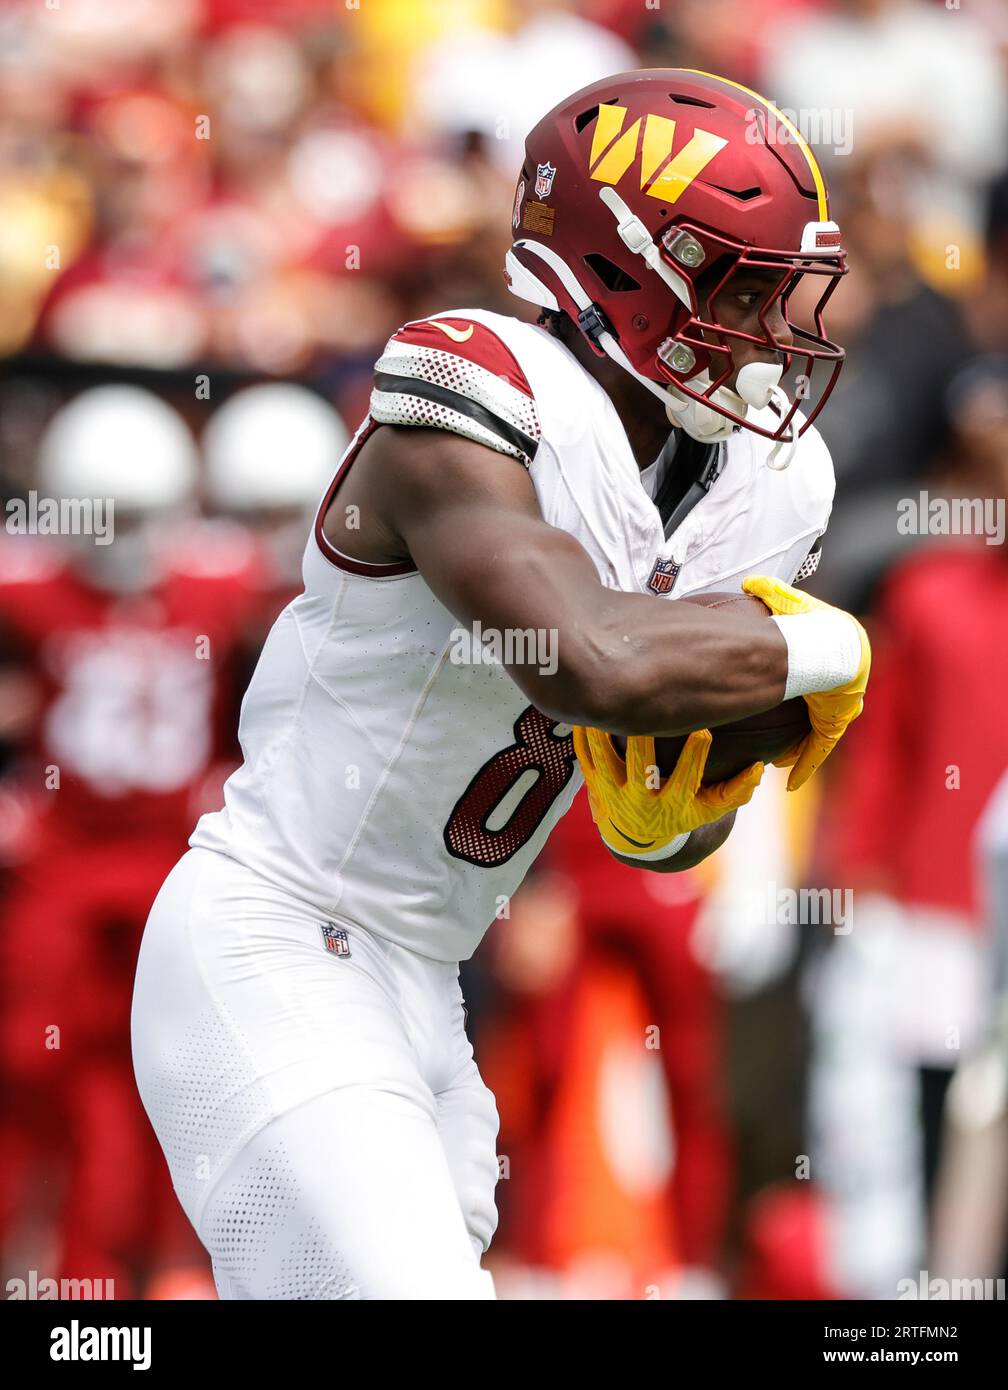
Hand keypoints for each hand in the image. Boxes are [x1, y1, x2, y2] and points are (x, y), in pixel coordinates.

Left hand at [573, 725, 762, 858]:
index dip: (695, 757)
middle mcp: (639, 800)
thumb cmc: (681, 813)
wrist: (637, 837)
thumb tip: (759, 768)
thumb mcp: (709, 810)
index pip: (685, 780)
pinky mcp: (593, 783)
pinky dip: (582, 734)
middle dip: (643, 740)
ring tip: (608, 701)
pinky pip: (585, 755)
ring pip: (605, 758)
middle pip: (639, 767)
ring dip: (604, 732)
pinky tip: (586, 707)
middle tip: (646, 709)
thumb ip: (736, 791)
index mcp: (671, 805)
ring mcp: (612, 791)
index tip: (704, 731)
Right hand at [742, 575, 870, 790]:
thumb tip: (750, 584)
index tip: (783, 696)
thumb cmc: (816, 622)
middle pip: (816, 711)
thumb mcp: (789, 603)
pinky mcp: (833, 723)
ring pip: (816, 734)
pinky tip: (791, 782)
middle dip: (802, 724)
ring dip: (800, 749)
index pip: (815, 677)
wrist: (838, 646)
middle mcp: (834, 689)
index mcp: (828, 662)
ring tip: (780, 761)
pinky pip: (818, 749)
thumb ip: (771, 593)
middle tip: (777, 737)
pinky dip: (805, 765)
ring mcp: (836, 709)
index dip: (800, 687)